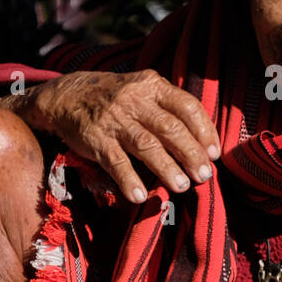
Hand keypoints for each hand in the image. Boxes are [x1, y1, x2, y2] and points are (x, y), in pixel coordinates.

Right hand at [0, 69, 220, 202]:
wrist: (68, 94)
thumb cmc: (117, 96)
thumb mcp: (143, 88)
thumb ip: (169, 106)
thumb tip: (203, 140)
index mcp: (152, 86)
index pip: (186, 106)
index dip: (204, 131)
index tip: (214, 153)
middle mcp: (135, 100)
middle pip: (170, 128)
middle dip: (191, 154)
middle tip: (203, 175)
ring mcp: (115, 120)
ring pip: (146, 146)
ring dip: (167, 168)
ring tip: (182, 187)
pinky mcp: (95, 139)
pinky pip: (116, 162)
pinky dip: (129, 180)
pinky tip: (140, 196)